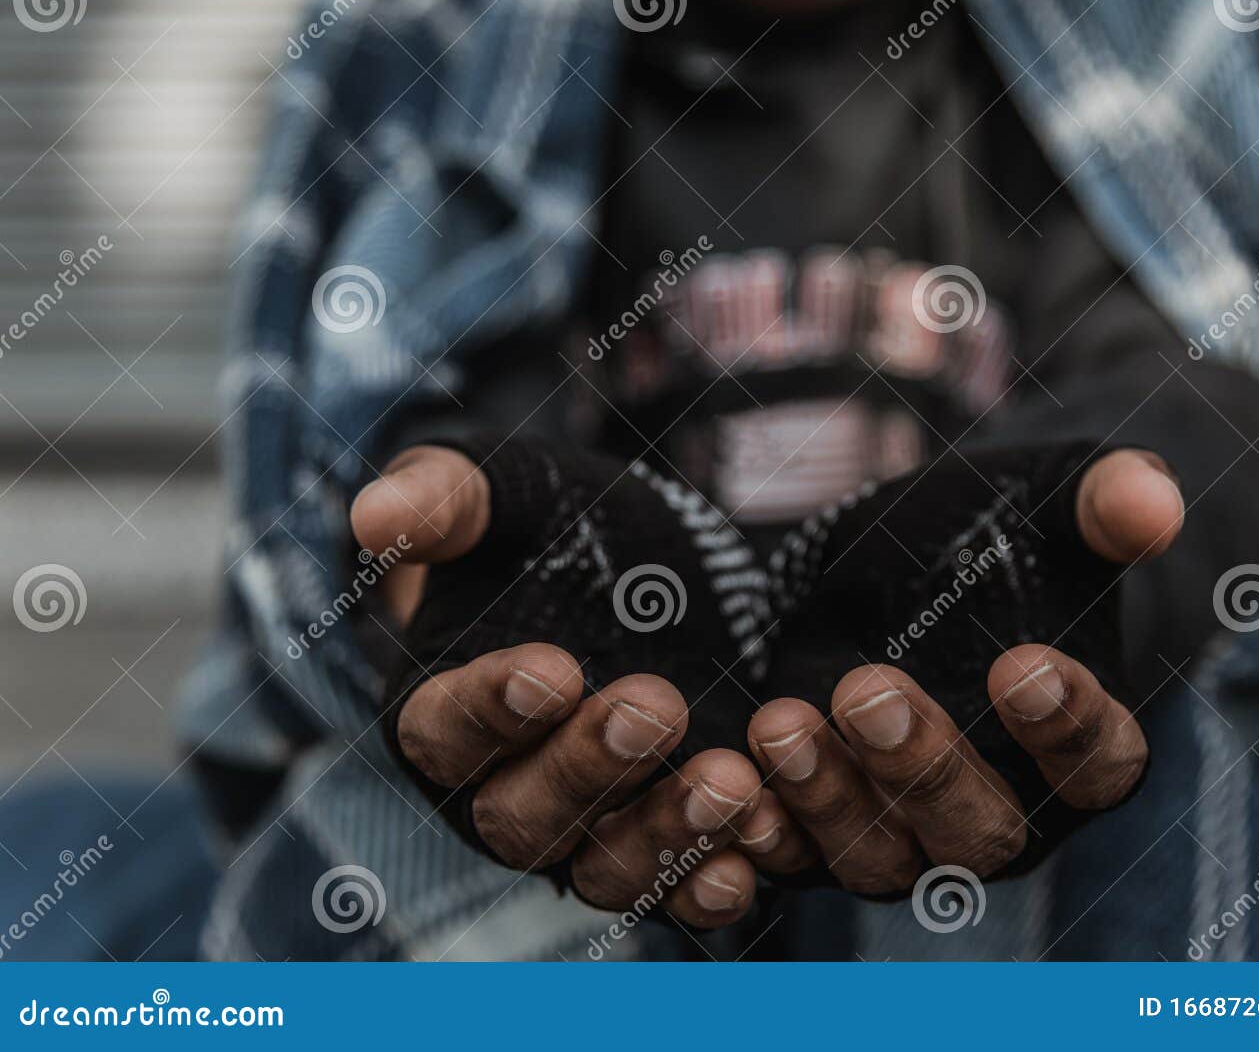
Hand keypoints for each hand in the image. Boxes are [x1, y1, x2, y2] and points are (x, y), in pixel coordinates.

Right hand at [351, 445, 771, 927]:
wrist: (671, 563)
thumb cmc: (563, 527)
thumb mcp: (512, 493)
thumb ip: (447, 498)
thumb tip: (373, 513)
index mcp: (444, 713)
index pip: (445, 729)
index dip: (493, 708)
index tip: (554, 670)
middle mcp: (507, 792)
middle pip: (524, 816)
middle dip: (589, 769)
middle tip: (655, 708)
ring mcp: (591, 832)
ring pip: (604, 868)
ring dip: (665, 834)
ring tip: (730, 783)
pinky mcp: (670, 845)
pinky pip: (680, 894)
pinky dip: (713, 883)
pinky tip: (757, 853)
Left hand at [738, 449, 1176, 891]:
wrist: (905, 558)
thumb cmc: (1001, 535)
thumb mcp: (1051, 504)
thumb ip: (1105, 503)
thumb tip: (1154, 497)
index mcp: (1085, 750)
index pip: (1096, 763)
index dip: (1066, 725)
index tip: (1023, 664)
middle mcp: (1006, 814)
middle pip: (979, 832)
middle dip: (921, 769)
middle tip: (868, 689)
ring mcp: (910, 833)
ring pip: (879, 858)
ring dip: (827, 800)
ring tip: (780, 719)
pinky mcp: (826, 824)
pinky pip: (795, 857)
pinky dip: (761, 832)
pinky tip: (727, 783)